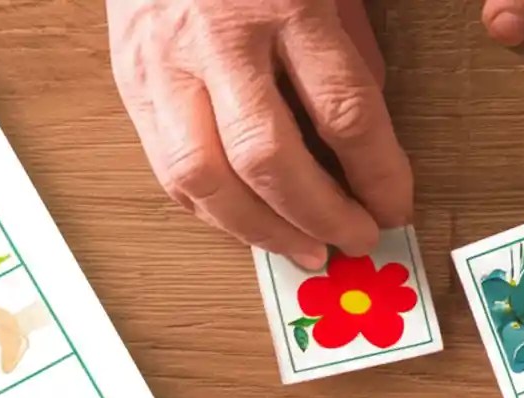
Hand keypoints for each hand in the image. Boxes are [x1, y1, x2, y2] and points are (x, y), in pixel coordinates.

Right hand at [107, 0, 412, 269]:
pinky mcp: (128, 82)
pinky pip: (167, 169)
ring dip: (260, 232)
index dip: (377, 175)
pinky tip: (250, 223)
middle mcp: (217, 38)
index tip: (395, 207)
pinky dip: (213, 211)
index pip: (343, 110)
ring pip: (203, 178)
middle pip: (267, 158)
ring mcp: (163, 64)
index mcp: (283, 2)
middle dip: (318, 216)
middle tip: (354, 239)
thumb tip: (363, 143)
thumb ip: (346, 54)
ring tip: (303, 248)